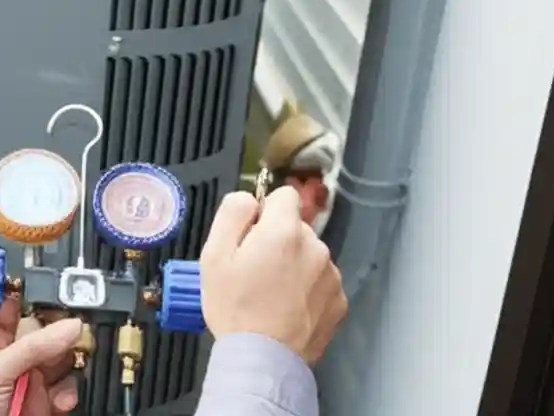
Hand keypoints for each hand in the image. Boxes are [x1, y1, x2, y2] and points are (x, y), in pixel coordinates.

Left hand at [0, 297, 82, 415]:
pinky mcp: (44, 402)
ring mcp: (30, 380)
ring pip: (61, 359)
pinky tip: (60, 399)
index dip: (35, 298)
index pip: (16, 307)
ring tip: (62, 370)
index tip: (58, 292)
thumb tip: (68, 326)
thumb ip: (32, 347)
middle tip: (72, 333)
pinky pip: (67, 389)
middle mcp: (14, 356)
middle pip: (47, 331)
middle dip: (61, 334)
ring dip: (67, 364)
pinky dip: (68, 393)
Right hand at [198, 187, 347, 363]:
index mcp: (284, 231)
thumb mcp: (214, 255)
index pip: (285, 194)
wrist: (263, 359)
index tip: (253, 233)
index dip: (265, 210)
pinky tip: (288, 308)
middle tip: (255, 270)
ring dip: (294, 265)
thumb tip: (249, 198)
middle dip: (278, 240)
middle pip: (296, 227)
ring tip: (271, 293)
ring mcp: (331, 275)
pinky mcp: (339, 301)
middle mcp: (315, 247)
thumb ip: (232, 213)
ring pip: (310, 255)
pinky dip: (307, 290)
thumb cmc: (234, 307)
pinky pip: (321, 282)